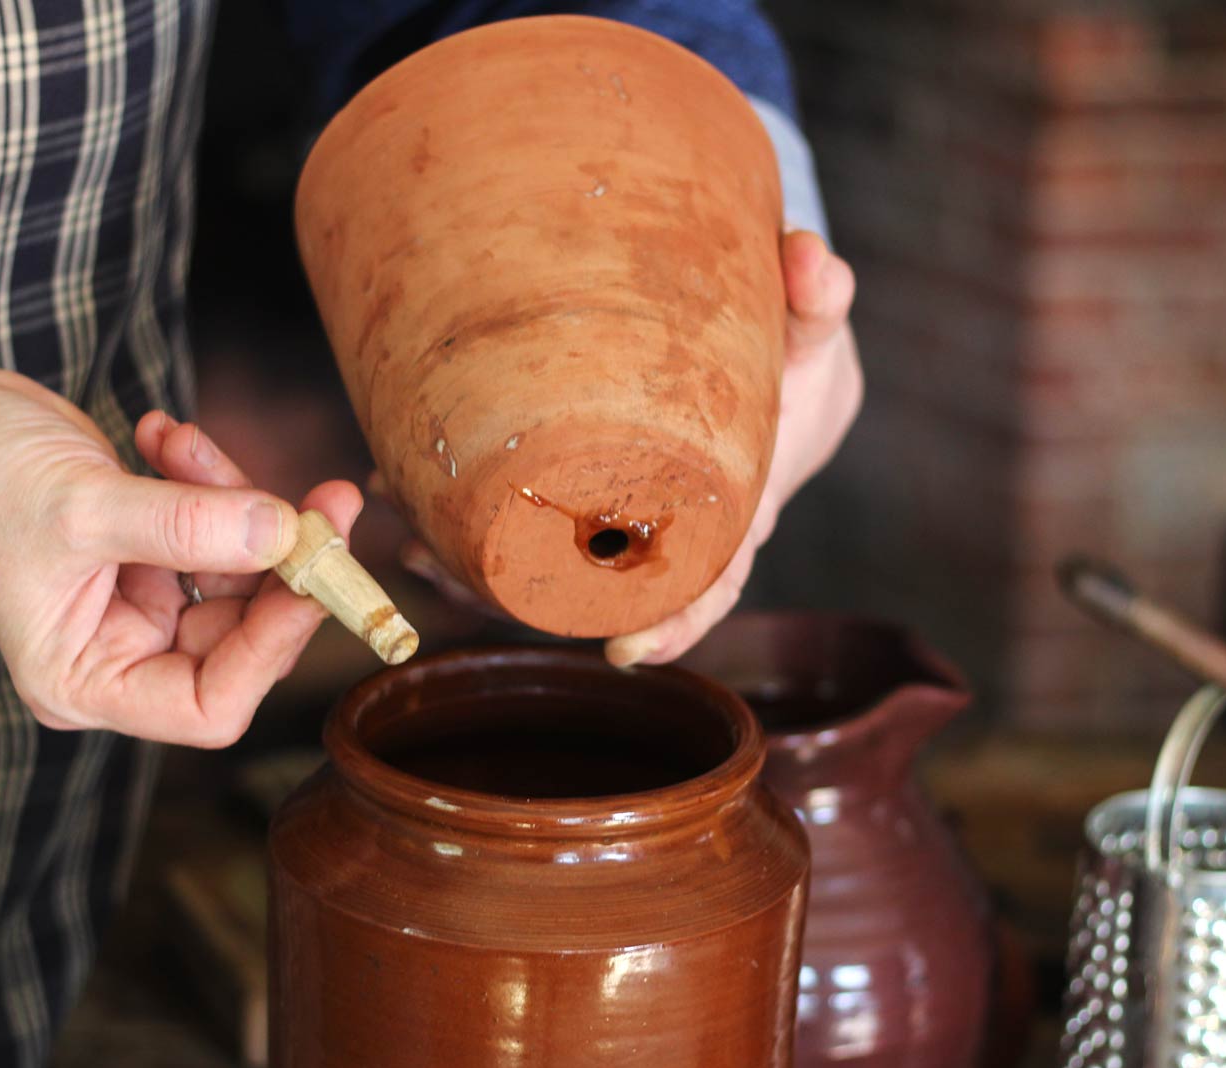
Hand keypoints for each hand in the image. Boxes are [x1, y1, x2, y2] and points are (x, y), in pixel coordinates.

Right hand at [0, 356, 359, 745]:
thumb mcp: (84, 506)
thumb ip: (189, 526)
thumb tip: (287, 534)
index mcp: (91, 680)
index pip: (211, 704)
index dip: (272, 647)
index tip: (313, 576)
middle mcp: (122, 653)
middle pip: (244, 634)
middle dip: (281, 560)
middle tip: (326, 497)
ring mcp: (141, 604)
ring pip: (240, 569)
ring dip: (235, 500)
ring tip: (183, 443)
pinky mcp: (155, 554)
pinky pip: (217, 527)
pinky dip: (208, 479)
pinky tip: (164, 436)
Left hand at [379, 231, 861, 664]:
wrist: (775, 380)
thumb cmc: (791, 366)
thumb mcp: (810, 335)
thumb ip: (817, 299)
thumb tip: (812, 259)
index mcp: (734, 517)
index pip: (710, 585)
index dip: (673, 621)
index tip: (627, 650)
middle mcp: (670, 536)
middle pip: (603, 590)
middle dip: (527, 597)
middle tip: (458, 578)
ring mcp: (623, 524)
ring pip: (548, 570)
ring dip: (475, 565)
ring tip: (410, 537)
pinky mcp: (586, 498)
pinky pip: (525, 532)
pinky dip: (467, 526)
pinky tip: (408, 499)